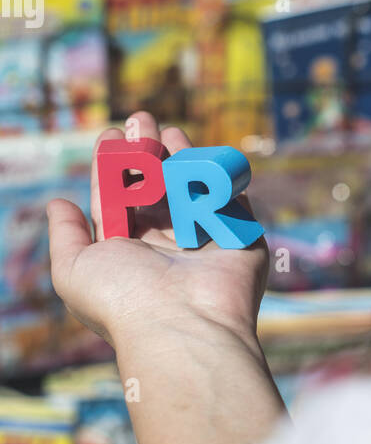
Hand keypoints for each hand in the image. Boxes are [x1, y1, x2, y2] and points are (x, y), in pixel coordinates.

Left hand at [47, 112, 268, 352]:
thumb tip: (57, 203)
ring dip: (177, 153)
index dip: (111, 164)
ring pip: (189, 185)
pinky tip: (199, 149)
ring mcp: (203, 238)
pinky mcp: (239, 235)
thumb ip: (65, 235)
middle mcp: (165, 244)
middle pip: (154, 185)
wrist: (183, 325)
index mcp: (128, 251)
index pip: (117, 197)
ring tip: (162, 127)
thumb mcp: (73, 270)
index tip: (109, 133)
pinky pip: (227, 195)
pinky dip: (215, 171)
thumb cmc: (123, 300)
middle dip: (145, 150)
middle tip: (139, 118)